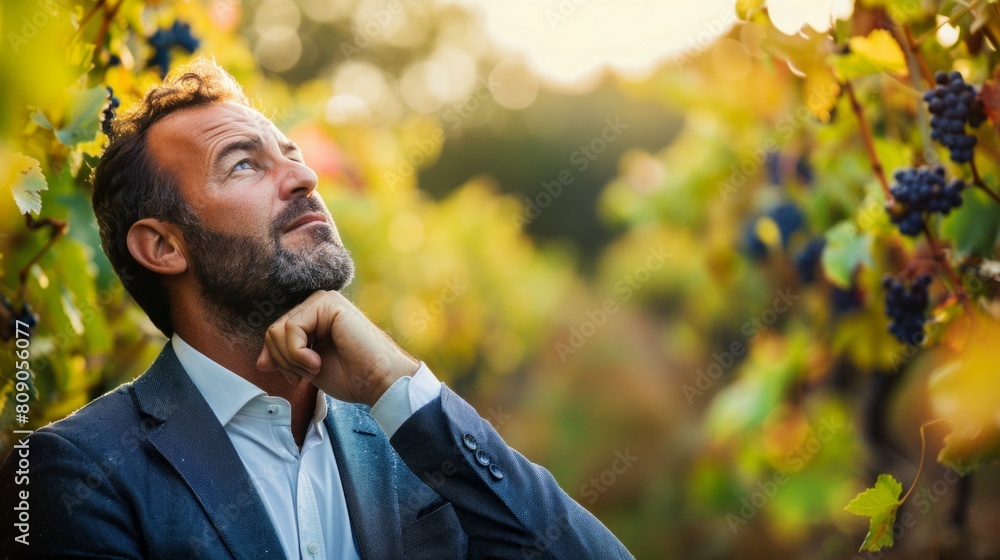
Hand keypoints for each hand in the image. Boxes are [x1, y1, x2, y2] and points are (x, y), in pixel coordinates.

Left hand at [256, 290, 418, 406]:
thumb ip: (285, 359)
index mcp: (312, 318)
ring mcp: (324, 301)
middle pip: (273, 331)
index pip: (275, 334)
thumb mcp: (307, 369)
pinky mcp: (329, 303)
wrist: (378, 381)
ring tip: (315, 368)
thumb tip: (260, 362)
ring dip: (293, 360)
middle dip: (284, 361)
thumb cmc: (351, 376)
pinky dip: (298, 354)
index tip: (299, 378)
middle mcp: (317, 305)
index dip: (279, 361)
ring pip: (279, 330)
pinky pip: (292, 328)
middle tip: (307, 374)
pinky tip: (317, 362)